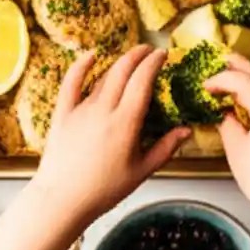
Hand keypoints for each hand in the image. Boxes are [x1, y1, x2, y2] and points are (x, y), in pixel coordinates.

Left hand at [34, 46, 190, 222]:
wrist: (63, 199)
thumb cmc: (103, 190)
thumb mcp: (141, 171)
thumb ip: (165, 148)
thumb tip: (186, 131)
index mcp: (125, 122)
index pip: (142, 80)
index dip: (154, 62)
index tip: (162, 54)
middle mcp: (103, 110)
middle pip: (122, 70)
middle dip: (138, 55)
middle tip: (149, 50)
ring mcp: (81, 110)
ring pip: (102, 77)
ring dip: (117, 64)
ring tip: (129, 61)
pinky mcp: (63, 113)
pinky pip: (71, 83)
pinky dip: (81, 66)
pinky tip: (90, 56)